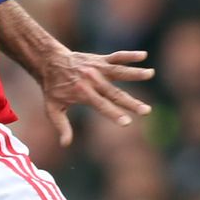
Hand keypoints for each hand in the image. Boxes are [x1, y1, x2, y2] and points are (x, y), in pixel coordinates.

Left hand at [37, 49, 153, 146]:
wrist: (49, 61)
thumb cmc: (52, 88)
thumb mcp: (52, 109)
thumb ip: (61, 126)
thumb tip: (65, 144)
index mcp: (81, 93)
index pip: (101, 105)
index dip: (114, 114)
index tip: (127, 122)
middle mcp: (91, 80)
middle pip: (114, 93)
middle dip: (131, 102)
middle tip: (147, 111)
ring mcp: (97, 68)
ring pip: (118, 71)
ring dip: (135, 73)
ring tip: (150, 73)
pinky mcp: (100, 60)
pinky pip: (116, 57)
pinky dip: (129, 55)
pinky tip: (143, 55)